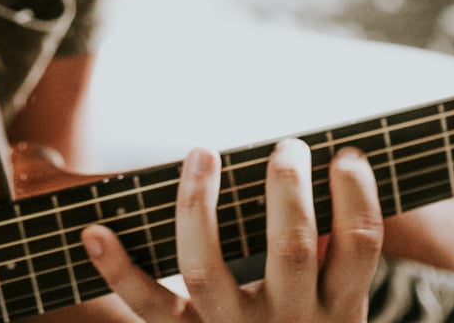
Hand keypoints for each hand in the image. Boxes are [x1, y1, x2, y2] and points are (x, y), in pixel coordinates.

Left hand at [82, 140, 383, 322]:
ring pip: (207, 271)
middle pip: (289, 250)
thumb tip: (339, 156)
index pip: (359, 243)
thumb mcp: (339, 298)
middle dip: (286, 189)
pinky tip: (94, 230)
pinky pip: (149, 306)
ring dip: (198, 206)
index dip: (356, 193)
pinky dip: (118, 268)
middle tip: (287, 147)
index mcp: (339, 307)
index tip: (346, 153)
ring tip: (202, 152)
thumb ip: (336, 244)